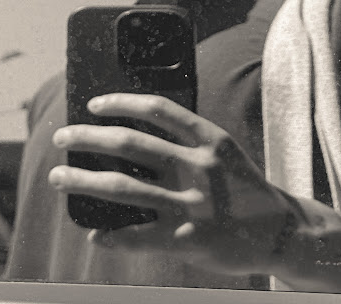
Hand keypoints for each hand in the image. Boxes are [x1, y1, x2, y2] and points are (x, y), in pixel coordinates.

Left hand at [49, 93, 291, 276]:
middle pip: (130, 144)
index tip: (93, 104)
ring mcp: (192, 204)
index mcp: (208, 139)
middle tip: (62, 137)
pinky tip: (94, 233)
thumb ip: (186, 143)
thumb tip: (129, 136)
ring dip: (84, 180)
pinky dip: (110, 234)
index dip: (121, 102)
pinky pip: (137, 236)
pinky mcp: (187, 239)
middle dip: (89, 138)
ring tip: (59, 177)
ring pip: (123, 187)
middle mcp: (198, 167)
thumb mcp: (222, 153)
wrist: (281, 233)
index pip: (158, 109)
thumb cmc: (242, 187)